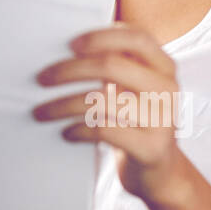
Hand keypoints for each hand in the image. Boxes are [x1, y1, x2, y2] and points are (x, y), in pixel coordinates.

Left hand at [32, 22, 187, 205]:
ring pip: (102, 100)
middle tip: (42, 79)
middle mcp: (168, 89)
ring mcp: (163, 119)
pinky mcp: (152, 148)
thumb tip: (61, 51)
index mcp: (163, 66)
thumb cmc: (136, 122)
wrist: (161, 172)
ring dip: (63, 104)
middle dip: (69, 70)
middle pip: (111, 66)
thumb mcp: (132, 89)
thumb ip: (114, 65)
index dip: (101, 37)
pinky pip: (105, 130)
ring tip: (42, 111)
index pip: (136, 37)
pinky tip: (66, 132)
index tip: (69, 45)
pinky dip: (78, 129)